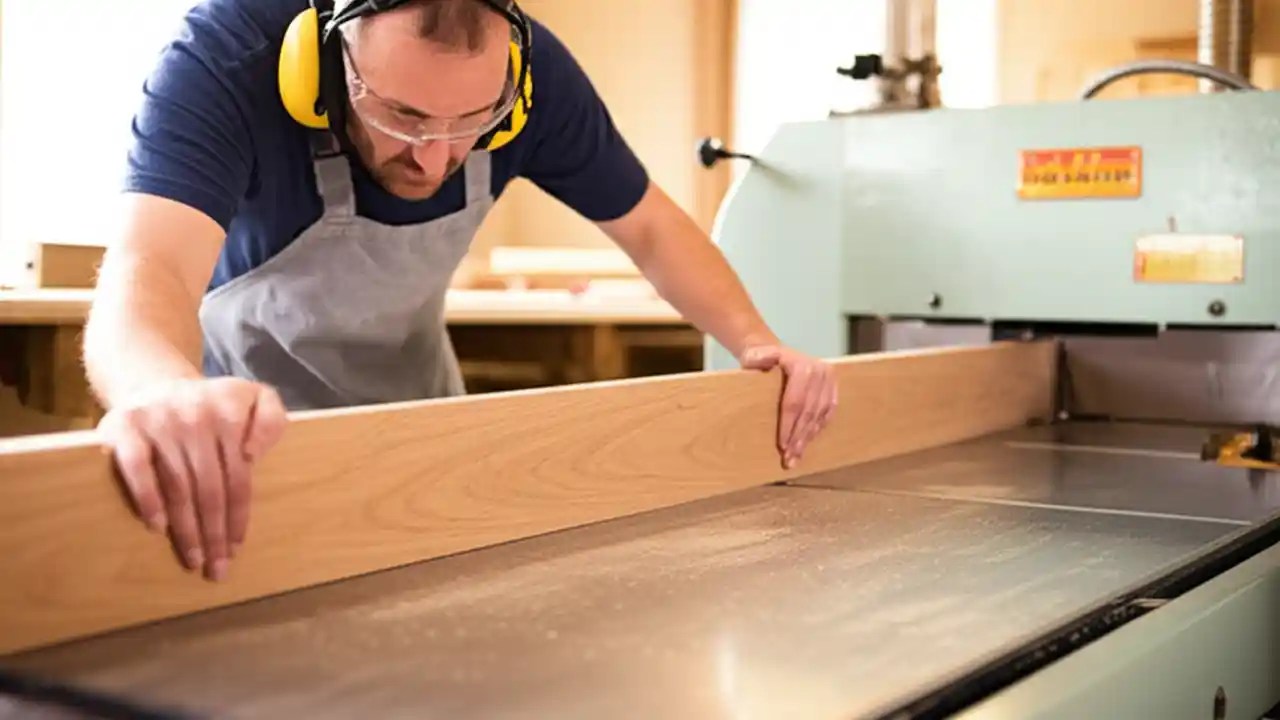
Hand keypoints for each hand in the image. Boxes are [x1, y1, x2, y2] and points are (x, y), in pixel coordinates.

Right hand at [96, 377, 286, 580]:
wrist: (155, 384)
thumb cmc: (213, 405)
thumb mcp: (256, 398)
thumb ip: (272, 420)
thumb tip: (253, 454)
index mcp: (230, 412)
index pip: (238, 477)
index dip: (238, 516)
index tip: (237, 547)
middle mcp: (196, 416)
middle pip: (210, 488)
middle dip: (214, 533)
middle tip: (216, 568)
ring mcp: (159, 421)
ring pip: (178, 486)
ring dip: (185, 528)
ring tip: (192, 559)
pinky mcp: (124, 426)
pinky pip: (137, 468)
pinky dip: (148, 498)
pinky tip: (157, 527)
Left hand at [740, 345, 837, 468]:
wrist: (775, 353)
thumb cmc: (760, 358)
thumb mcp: (753, 356)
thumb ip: (756, 358)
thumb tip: (757, 359)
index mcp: (802, 366)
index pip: (794, 402)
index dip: (788, 426)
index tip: (782, 445)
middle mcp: (820, 371)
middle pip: (808, 412)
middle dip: (798, 438)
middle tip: (789, 459)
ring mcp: (829, 379)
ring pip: (819, 414)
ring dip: (808, 438)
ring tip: (797, 457)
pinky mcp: (833, 386)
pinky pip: (828, 412)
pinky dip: (818, 428)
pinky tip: (809, 442)